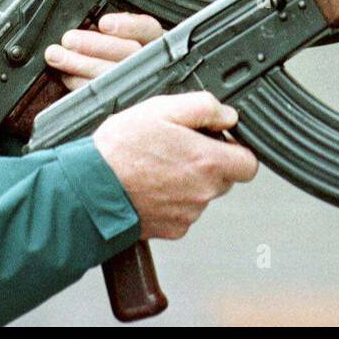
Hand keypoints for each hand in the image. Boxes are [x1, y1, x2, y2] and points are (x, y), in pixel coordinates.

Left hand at [43, 12, 163, 90]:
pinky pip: (103, 98)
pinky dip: (82, 86)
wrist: (132, 88)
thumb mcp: (122, 32)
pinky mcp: (124, 103)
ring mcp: (140, 85)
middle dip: (95, 46)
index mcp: (154, 40)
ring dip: (81, 65)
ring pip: (114, 77)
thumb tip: (88, 23)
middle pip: (128, 54)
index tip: (104, 23)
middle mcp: (153, 62)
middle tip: (68, 40)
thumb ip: (111, 26)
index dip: (127, 26)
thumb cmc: (118, 50)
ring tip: (57, 56)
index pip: (147, 29)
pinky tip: (67, 77)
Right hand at [92, 92, 258, 239]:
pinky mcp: (171, 230)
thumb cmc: (120, 148)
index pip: (249, 164)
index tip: (216, 140)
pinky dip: (171, 200)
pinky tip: (149, 185)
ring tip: (156, 165)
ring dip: (188, 181)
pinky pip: (182, 213)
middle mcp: (203, 193)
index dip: (235, 148)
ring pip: (201, 195)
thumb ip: (203, 107)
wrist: (88, 189)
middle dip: (208, 163)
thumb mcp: (160, 108)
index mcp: (207, 162)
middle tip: (177, 147)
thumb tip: (228, 115)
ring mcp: (187, 215)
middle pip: (224, 178)